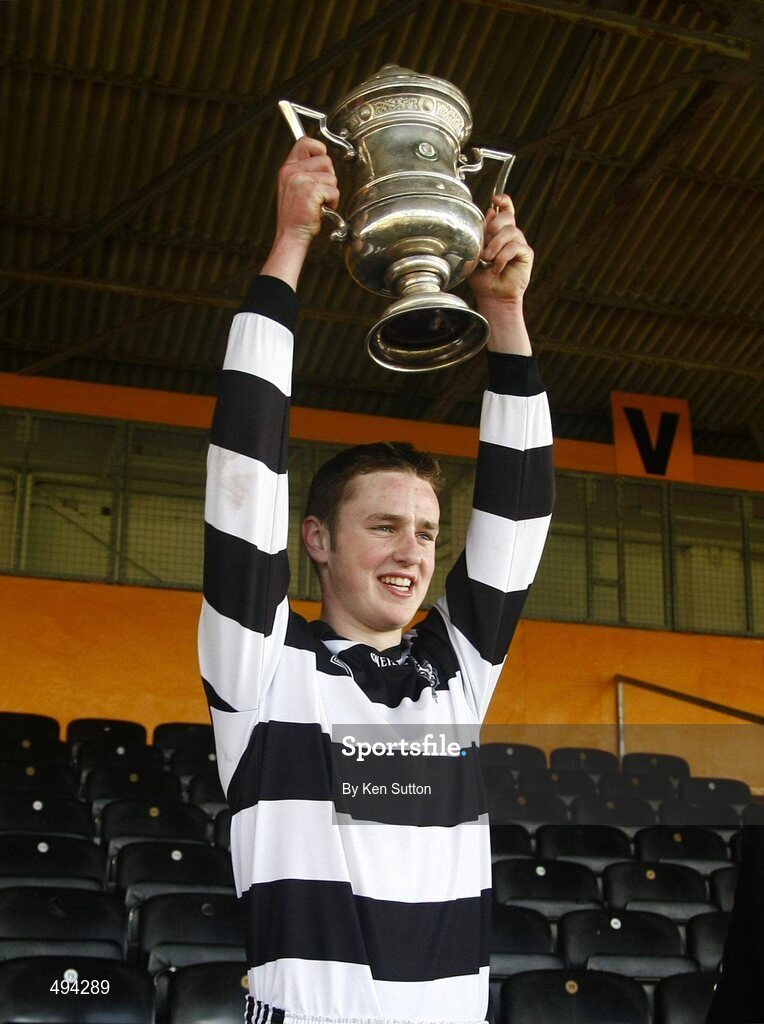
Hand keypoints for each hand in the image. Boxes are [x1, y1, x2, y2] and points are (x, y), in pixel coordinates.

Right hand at [261, 138, 339, 287]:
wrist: (291, 236)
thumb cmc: (296, 216)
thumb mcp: (294, 187)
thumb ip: (304, 171)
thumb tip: (323, 159)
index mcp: (287, 168)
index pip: (305, 142)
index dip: (318, 148)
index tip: (321, 160)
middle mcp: (292, 171)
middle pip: (325, 160)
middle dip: (329, 177)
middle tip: (319, 193)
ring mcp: (300, 180)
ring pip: (332, 177)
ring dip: (330, 192)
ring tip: (318, 203)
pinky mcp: (310, 191)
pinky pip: (334, 190)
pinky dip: (332, 202)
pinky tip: (321, 209)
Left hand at [468, 195, 533, 307]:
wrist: (491, 297)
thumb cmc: (482, 279)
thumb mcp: (475, 253)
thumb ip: (481, 234)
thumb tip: (489, 212)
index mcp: (499, 234)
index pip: (506, 211)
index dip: (504, 201)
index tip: (495, 198)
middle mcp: (511, 237)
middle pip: (507, 217)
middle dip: (493, 226)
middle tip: (484, 244)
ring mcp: (520, 245)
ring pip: (510, 231)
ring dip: (495, 245)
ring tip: (487, 259)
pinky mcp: (526, 255)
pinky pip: (515, 247)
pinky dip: (502, 257)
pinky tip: (497, 268)